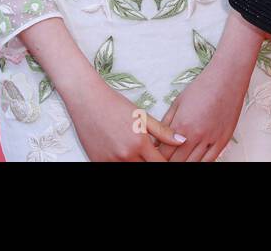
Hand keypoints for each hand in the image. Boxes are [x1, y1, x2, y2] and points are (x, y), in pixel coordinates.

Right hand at [66, 80, 186, 161]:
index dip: (166, 162)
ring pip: (131, 170)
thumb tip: (183, 141)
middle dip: (151, 163)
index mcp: (139, 144)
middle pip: (146, 169)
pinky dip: (122, 163)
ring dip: (137, 163)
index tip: (166, 158)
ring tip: (138, 153)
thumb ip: (163, 132)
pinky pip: (115, 168)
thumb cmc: (115, 105)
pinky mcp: (97, 162)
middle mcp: (125, 156)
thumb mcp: (142, 116)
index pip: (160, 164)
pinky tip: (125, 153)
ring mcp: (110, 161)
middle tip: (152, 154)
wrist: (87, 101)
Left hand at [157, 52, 247, 160]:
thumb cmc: (203, 87)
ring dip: (184, 162)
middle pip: (177, 161)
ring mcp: (211, 139)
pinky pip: (209, 161)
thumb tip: (156, 140)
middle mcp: (196, 135)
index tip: (155, 155)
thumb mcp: (177, 103)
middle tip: (165, 157)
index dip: (157, 156)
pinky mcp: (223, 141)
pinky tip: (194, 160)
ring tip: (179, 158)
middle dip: (168, 161)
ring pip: (193, 164)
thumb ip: (166, 124)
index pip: (163, 153)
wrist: (227, 78)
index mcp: (181, 125)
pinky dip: (200, 163)